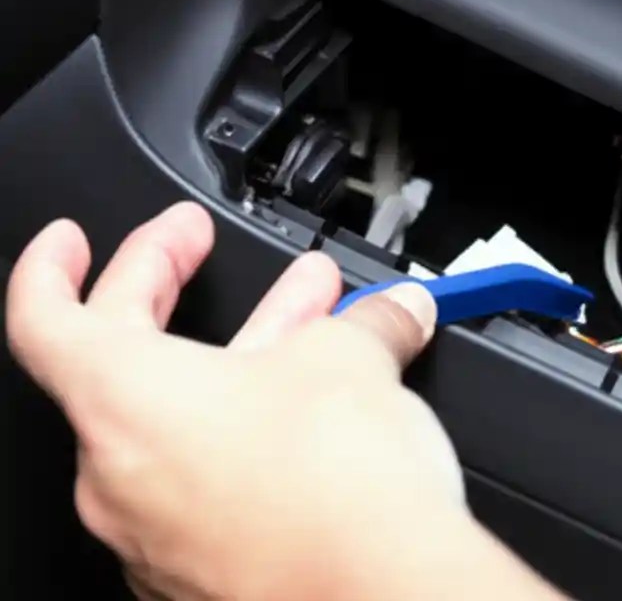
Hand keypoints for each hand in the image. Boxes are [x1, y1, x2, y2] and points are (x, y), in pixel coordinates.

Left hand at [5, 202, 563, 600]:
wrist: (383, 592)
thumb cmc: (337, 489)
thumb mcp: (354, 357)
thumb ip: (365, 323)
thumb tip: (390, 315)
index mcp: (124, 398)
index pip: (44, 317)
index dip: (54, 267)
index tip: (72, 243)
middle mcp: (119, 473)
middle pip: (116, 364)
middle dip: (164, 291)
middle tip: (193, 254)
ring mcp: (154, 536)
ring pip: (177, 427)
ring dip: (230, 369)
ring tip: (299, 336)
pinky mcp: (198, 579)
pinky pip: (206, 492)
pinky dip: (248, 447)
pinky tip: (314, 431)